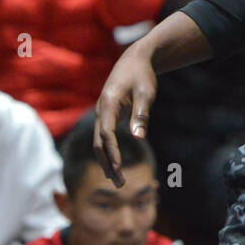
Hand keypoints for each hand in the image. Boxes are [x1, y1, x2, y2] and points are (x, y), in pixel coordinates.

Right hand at [94, 43, 158, 185]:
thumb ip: (141, 114)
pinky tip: (115, 166)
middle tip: (120, 184)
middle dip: (108, 164)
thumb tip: (138, 138)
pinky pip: (103, 138)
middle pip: (98, 143)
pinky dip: (108, 153)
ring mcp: (102, 113)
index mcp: (108, 104)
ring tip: (118, 181)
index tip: (119, 169)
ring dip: (107, 161)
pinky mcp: (107, 115)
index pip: (106, 134)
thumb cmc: (142, 75)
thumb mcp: (146, 93)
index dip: (112, 152)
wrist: (135, 60)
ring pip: (99, 142)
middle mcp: (101, 110)